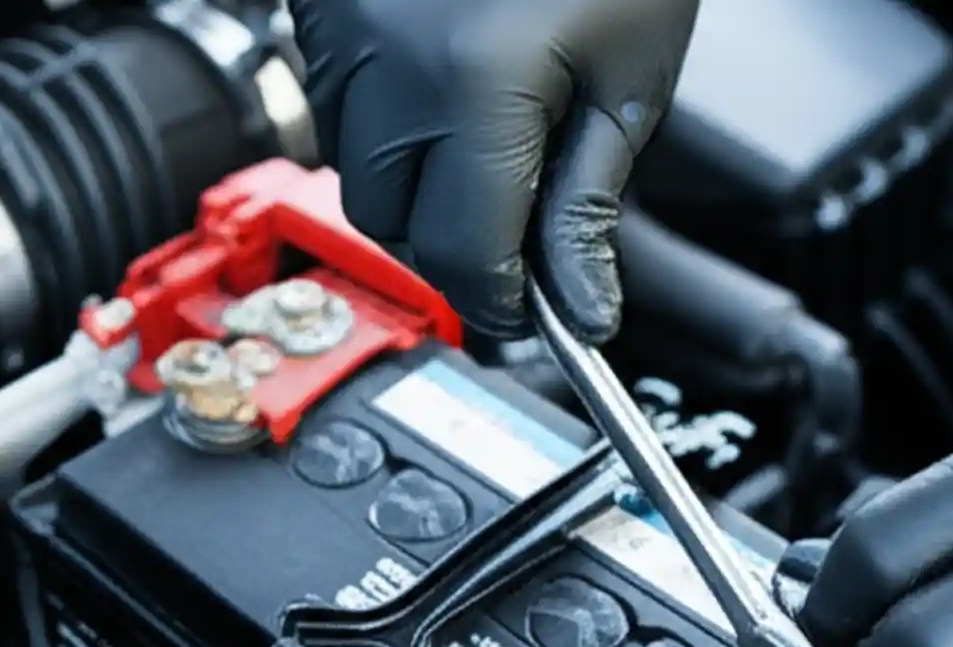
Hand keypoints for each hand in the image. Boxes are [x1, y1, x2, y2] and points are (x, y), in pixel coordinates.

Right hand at [290, 0, 698, 342]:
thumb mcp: (628, 80)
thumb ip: (589, 205)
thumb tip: (578, 306)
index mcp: (475, 85)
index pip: (463, 254)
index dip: (503, 301)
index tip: (535, 311)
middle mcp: (388, 62)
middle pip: (393, 224)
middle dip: (455, 244)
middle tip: (520, 223)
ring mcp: (342, 31)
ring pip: (357, 171)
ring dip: (418, 188)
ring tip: (491, 139)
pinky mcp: (324, 11)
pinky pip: (339, 108)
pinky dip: (391, 129)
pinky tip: (448, 92)